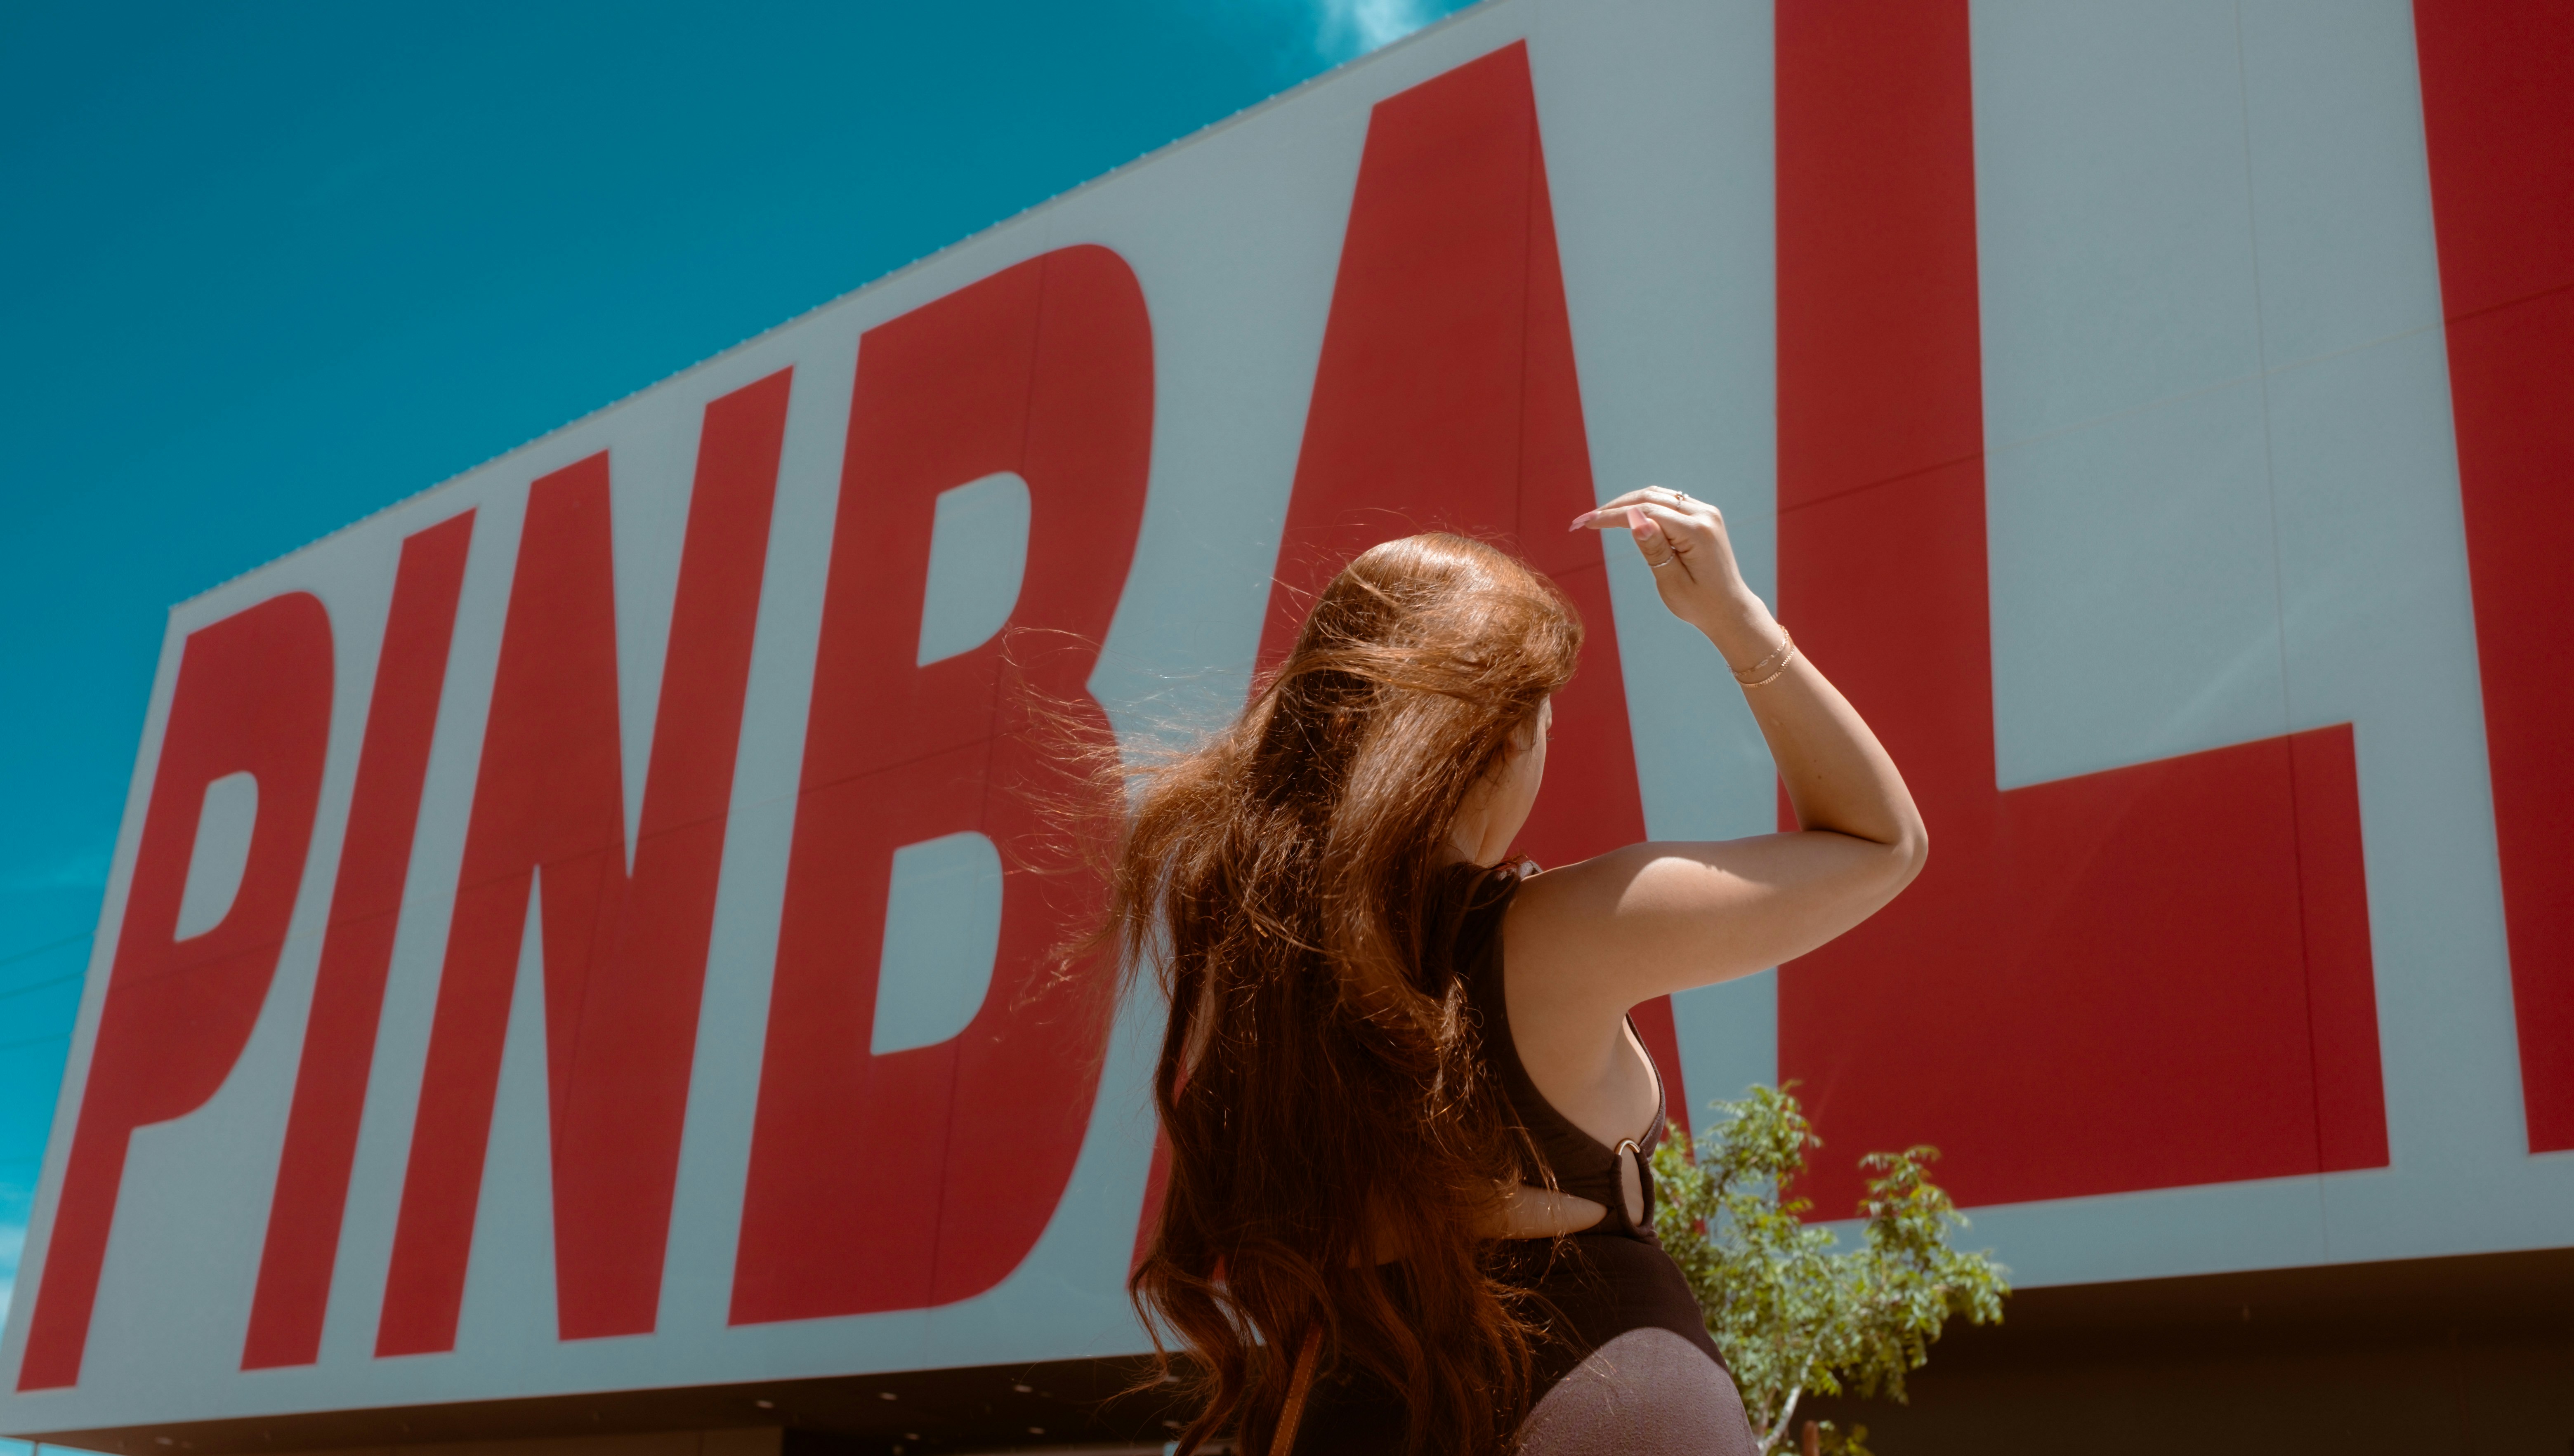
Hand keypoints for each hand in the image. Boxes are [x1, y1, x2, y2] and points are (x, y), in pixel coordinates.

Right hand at [1571, 487, 1778, 668]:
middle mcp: (1704, 515)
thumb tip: (1634, 518)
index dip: (1612, 516)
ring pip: (1658, 496)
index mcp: (1697, 532)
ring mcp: (1706, 513)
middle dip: (1615, 507)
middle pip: (1650, 497)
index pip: (1646, 511)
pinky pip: (1668, 502)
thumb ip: (1653, 549)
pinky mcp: (1704, 517)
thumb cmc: (1700, 605)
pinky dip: (1644, 506)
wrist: (1730, 610)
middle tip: (1585, 519)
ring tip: (1600, 518)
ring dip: (1628, 504)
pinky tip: (1626, 517)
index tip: (1584, 523)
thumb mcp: (1672, 583)